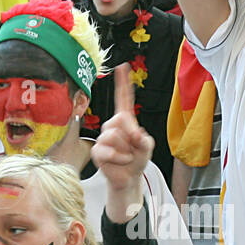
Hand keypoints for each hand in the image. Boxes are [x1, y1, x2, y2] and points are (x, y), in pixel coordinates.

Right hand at [91, 64, 152, 198]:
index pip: (124, 99)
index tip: (123, 67)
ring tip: (126, 156)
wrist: (128, 178)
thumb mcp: (147, 147)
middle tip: (133, 147)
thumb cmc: (137, 159)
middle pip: (120, 120)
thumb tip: (133, 135)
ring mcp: (103, 137)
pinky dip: (118, 158)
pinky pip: (107, 151)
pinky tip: (119, 161)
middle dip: (130, 135)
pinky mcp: (97, 150)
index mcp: (126, 120)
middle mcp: (113, 126)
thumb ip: (144, 139)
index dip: (123, 83)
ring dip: (126, 150)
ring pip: (114, 137)